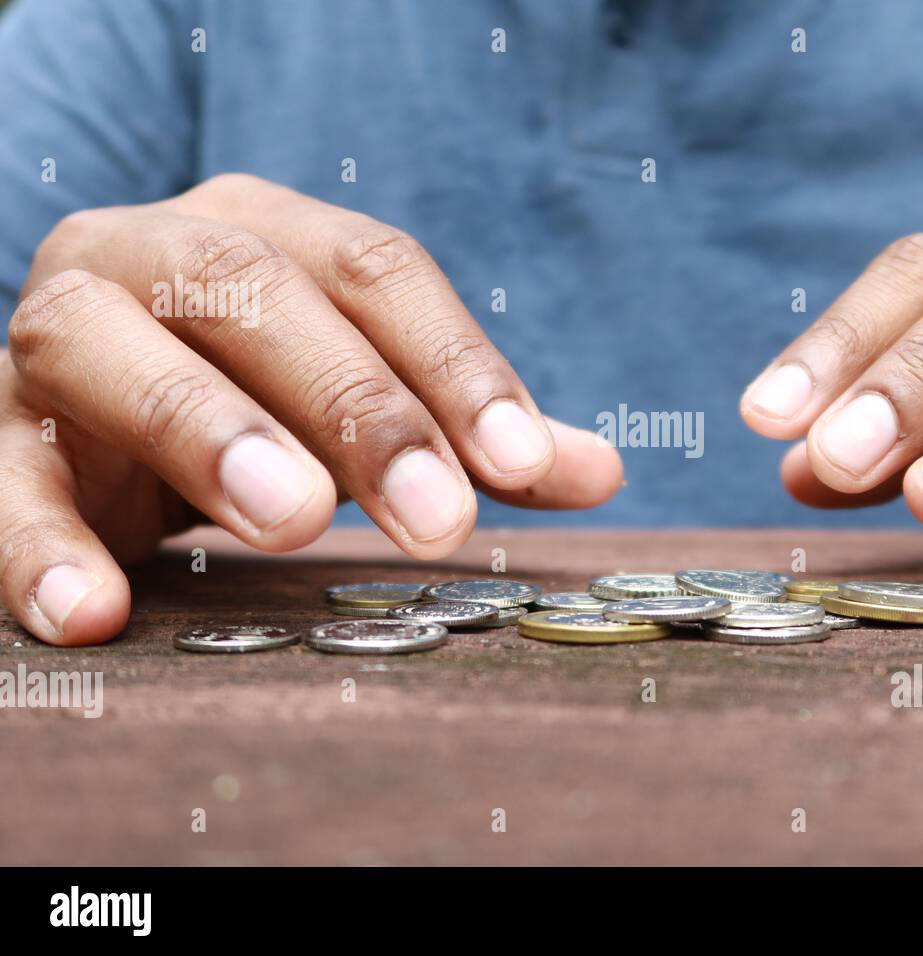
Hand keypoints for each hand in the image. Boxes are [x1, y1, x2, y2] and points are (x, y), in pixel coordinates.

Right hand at [2, 174, 622, 644]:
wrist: (86, 412)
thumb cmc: (250, 398)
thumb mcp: (360, 405)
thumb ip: (467, 432)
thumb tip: (598, 473)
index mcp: (263, 233)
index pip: (375, 272)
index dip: (455, 364)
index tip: (519, 467)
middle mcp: (151, 253)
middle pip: (256, 293)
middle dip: (358, 406)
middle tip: (438, 518)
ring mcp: (55, 332)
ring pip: (112, 349)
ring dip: (209, 431)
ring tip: (292, 523)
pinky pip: (3, 478)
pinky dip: (42, 545)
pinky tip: (95, 612)